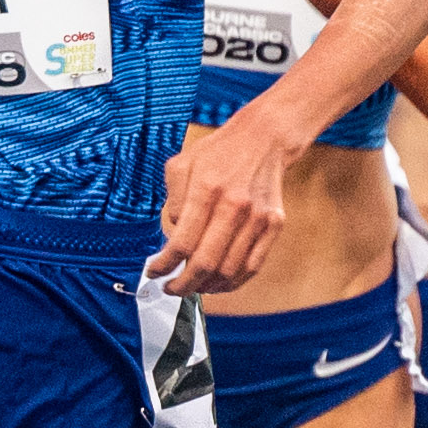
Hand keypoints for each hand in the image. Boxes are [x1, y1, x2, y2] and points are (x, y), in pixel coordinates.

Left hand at [153, 114, 289, 294]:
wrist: (263, 138)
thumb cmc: (219, 152)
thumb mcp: (181, 165)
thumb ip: (173, 201)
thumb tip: (175, 237)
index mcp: (207, 190)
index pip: (182, 243)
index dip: (164, 265)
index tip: (153, 272)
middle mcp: (235, 206)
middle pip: (205, 264)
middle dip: (182, 285)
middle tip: (170, 289)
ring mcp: (258, 218)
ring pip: (229, 271)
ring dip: (206, 287)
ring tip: (192, 287)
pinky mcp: (274, 225)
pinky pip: (252, 266)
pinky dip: (232, 282)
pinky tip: (216, 283)